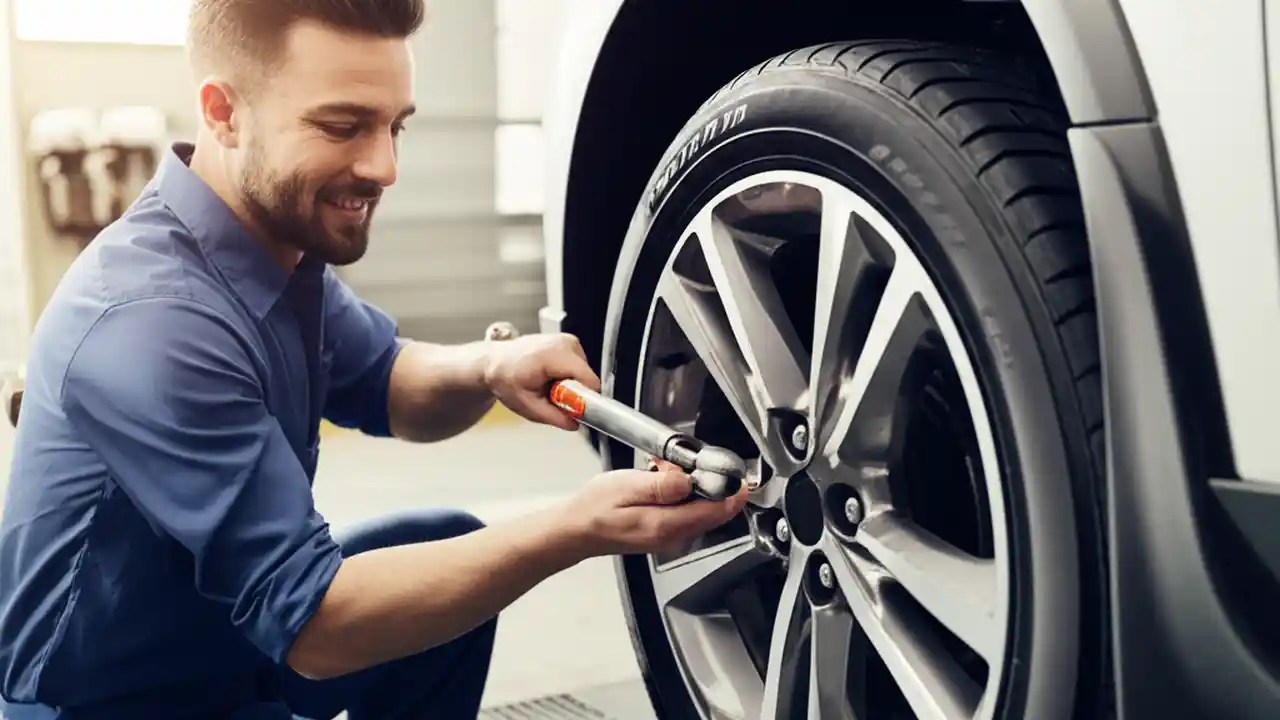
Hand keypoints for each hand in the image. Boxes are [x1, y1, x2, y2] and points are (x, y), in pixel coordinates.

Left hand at [483, 333, 600, 430]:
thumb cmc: (506, 379)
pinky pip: (580, 366)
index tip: (572, 408)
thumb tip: (575, 423)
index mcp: (551, 356)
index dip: (585, 398)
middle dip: (575, 392)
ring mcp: (567, 340)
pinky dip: (569, 375)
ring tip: (549, 385)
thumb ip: (554, 417)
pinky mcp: (569, 342)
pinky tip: (551, 376)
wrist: (496, 362)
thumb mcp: (527, 406)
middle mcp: (562, 343)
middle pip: (587, 377)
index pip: (588, 379)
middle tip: (552, 397)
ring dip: (572, 384)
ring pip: (585, 373)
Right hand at [560, 465, 750, 557]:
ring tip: (657, 472)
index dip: (730, 487)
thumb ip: (661, 486)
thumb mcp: (626, 487)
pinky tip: (656, 483)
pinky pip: (687, 510)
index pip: (718, 510)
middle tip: (672, 465)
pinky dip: (678, 492)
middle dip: (701, 479)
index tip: (728, 468)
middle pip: (713, 507)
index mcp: (668, 526)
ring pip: (701, 506)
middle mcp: (676, 537)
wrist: (577, 530)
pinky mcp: (668, 533)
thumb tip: (690, 481)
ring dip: (688, 484)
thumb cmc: (595, 509)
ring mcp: (673, 537)